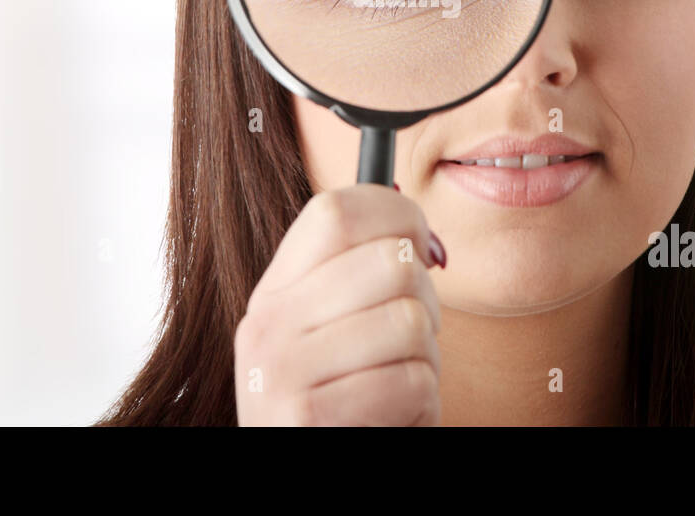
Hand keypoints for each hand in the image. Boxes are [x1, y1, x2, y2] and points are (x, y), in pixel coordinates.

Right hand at [234, 183, 444, 424]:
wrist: (302, 484)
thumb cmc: (341, 406)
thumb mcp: (331, 333)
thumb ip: (359, 274)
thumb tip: (415, 227)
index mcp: (273, 292)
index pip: (335, 211)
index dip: (396, 213)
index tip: (422, 242)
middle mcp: (266, 324)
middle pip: (390, 261)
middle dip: (428, 299)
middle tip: (413, 336)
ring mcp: (280, 371)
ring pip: (411, 322)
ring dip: (427, 361)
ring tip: (397, 384)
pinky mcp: (307, 418)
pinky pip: (411, 382)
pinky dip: (422, 405)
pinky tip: (392, 418)